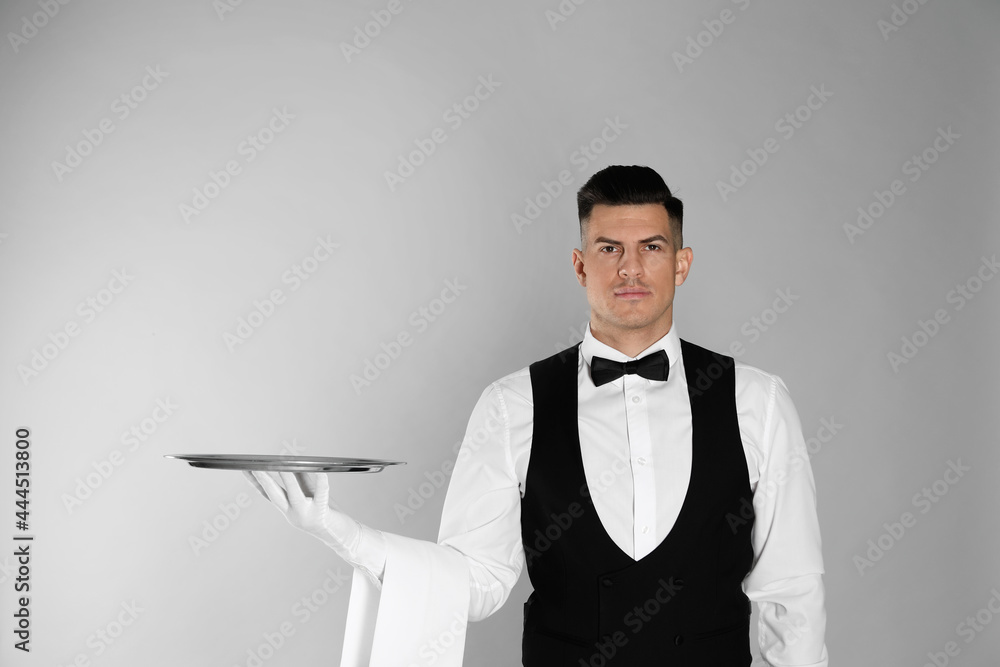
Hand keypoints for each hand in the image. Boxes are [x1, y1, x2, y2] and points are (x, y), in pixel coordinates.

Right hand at [243, 470, 361, 561]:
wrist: (342, 537)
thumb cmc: (326, 513)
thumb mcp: (310, 495)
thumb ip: (301, 479)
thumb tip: (293, 462)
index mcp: (288, 509)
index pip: (267, 494)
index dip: (255, 482)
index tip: (244, 469)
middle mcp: (293, 514)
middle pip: (274, 495)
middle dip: (263, 480)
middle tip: (254, 466)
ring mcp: (306, 515)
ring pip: (294, 495)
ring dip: (287, 479)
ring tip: (282, 465)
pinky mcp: (321, 514)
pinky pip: (321, 496)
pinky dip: (322, 483)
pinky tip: (322, 472)